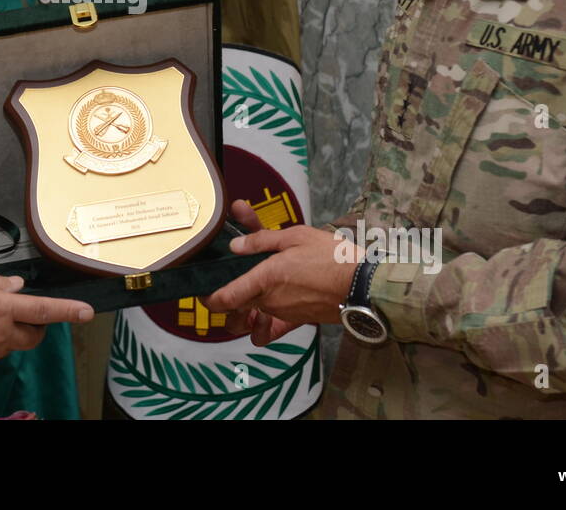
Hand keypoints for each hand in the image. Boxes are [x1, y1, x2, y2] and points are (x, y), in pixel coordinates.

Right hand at [0, 271, 93, 374]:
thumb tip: (17, 286)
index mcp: (1, 308)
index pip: (43, 310)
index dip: (68, 311)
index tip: (86, 312)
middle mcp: (0, 333)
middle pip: (33, 336)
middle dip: (36, 328)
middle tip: (25, 317)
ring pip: (10, 345)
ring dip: (6, 335)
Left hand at [206, 224, 363, 337]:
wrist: (362, 285)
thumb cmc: (332, 257)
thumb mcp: (295, 236)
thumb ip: (261, 241)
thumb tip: (236, 245)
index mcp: (265, 278)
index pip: (224, 298)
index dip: (209, 298)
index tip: (203, 293)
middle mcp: (270, 300)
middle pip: (236, 307)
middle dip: (228, 297)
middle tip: (229, 278)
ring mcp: (283, 313)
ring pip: (252, 315)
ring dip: (246, 308)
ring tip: (249, 291)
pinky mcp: (296, 321)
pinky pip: (272, 328)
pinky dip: (264, 325)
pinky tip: (264, 315)